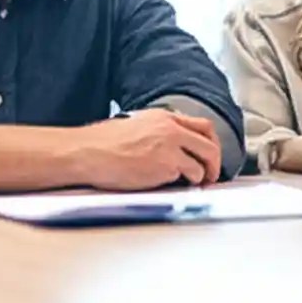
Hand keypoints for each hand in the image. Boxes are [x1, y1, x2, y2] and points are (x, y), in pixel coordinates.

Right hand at [74, 109, 221, 189]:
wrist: (86, 152)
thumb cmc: (101, 143)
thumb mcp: (135, 125)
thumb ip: (158, 131)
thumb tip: (173, 145)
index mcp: (163, 117)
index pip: (202, 126)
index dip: (210, 142)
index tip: (209, 154)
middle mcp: (171, 129)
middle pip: (209, 144)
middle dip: (215, 162)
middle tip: (211, 174)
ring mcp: (170, 147)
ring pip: (201, 163)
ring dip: (201, 176)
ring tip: (194, 183)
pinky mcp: (165, 166)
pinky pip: (185, 177)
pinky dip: (184, 183)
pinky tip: (173, 185)